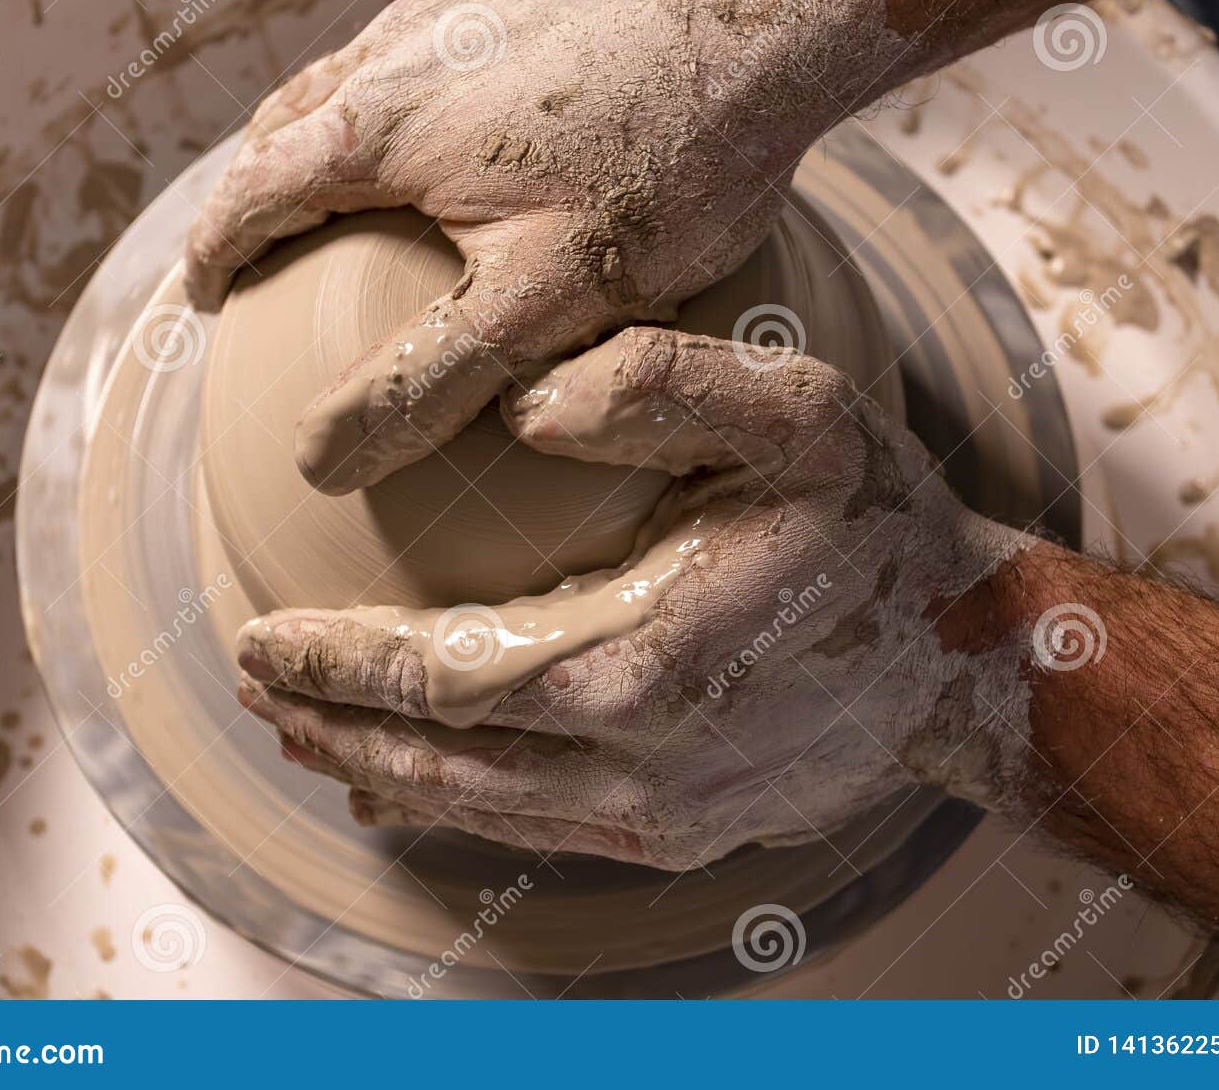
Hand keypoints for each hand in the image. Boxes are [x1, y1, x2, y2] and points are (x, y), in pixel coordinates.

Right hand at [185, 0, 892, 492]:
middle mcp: (396, 52)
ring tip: (323, 196)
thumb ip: (429, 381)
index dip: (214, 251)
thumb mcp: (543, 303)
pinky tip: (433, 137)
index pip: (250, 192)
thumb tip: (322, 461)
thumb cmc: (664, 174)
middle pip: (283, 128)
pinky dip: (384, 105)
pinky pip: (411, 54)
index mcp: (378, 124)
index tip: (204, 298)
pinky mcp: (507, 2)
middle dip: (251, 192)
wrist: (763, 38)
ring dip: (313, 142)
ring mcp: (453, 15)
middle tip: (252, 252)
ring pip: (343, 82)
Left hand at [236, 329, 1030, 870]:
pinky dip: (451, 804)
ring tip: (302, 730)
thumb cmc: (875, 524)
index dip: (339, 663)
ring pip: (472, 808)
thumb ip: (664, 383)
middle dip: (329, 720)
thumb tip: (526, 409)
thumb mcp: (798, 412)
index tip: (260, 636)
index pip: (442, 678)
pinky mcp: (677, 835)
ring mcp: (655, 815)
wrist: (963, 656)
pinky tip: (407, 780)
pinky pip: (531, 830)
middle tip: (254, 683)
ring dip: (374, 768)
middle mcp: (634, 764)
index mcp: (642, 662)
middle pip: (435, 760)